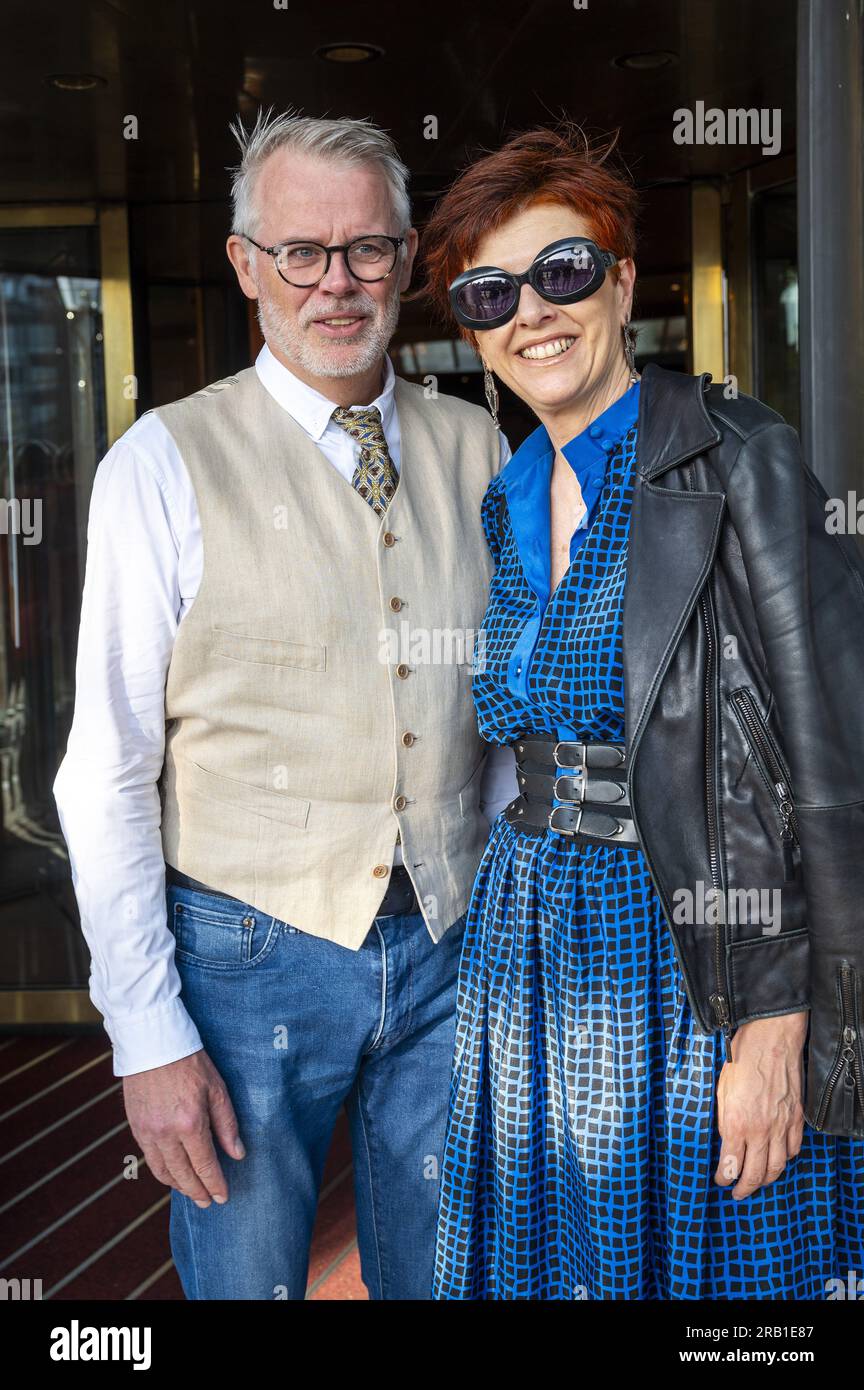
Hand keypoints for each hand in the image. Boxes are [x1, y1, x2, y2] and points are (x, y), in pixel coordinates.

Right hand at [123, 1049, 245, 1206]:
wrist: (153, 1043)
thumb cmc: (190, 1062)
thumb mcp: (217, 1089)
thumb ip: (227, 1124)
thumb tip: (237, 1154)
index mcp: (190, 1123)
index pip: (205, 1165)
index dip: (215, 1184)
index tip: (223, 1197)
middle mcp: (166, 1133)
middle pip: (183, 1175)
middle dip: (197, 1192)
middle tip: (208, 1203)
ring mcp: (147, 1132)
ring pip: (163, 1171)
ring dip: (178, 1186)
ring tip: (191, 1192)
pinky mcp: (135, 1127)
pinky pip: (149, 1159)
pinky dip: (162, 1171)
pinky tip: (172, 1174)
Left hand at [714, 1011, 807, 1200]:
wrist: (770, 1038)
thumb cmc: (741, 1059)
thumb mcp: (721, 1090)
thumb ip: (724, 1121)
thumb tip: (727, 1141)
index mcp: (737, 1124)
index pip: (730, 1166)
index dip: (723, 1178)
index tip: (719, 1180)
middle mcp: (761, 1130)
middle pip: (755, 1174)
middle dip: (744, 1188)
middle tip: (737, 1194)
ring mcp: (781, 1126)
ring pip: (778, 1167)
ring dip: (766, 1180)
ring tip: (757, 1183)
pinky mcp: (796, 1118)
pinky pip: (793, 1149)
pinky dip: (786, 1159)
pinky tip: (778, 1159)